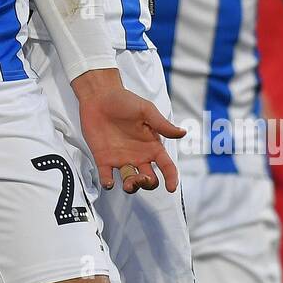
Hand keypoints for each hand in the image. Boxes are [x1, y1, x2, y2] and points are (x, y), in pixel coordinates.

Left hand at [73, 69, 183, 193]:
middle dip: (148, 184)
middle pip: (149, 179)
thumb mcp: (146, 111)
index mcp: (152, 145)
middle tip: (143, 178)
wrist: (99, 96)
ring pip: (130, 182)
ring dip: (131, 186)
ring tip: (129, 183)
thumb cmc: (124, 100)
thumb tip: (182, 133)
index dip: (171, 178)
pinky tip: (109, 182)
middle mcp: (139, 156)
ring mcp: (121, 159)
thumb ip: (162, 125)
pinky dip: (108, 183)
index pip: (166, 166)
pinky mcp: (104, 159)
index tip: (171, 187)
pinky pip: (107, 177)